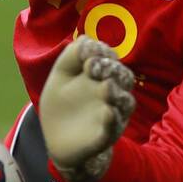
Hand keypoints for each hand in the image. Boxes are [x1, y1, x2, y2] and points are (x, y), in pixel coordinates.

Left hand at [39, 36, 135, 181]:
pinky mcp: (106, 136)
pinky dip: (113, 120)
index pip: (111, 58)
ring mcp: (111, 114)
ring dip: (117, 93)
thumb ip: (71, 56)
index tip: (87, 53)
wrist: (56, 141)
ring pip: (126, 102)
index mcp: (101, 76)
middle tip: (92, 67)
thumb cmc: (61, 105)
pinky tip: (107, 112)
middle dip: (111, 69)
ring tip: (105, 87)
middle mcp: (111, 93)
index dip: (102, 52)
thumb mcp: (60, 76)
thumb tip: (86, 41)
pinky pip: (115, 127)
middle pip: (124, 77)